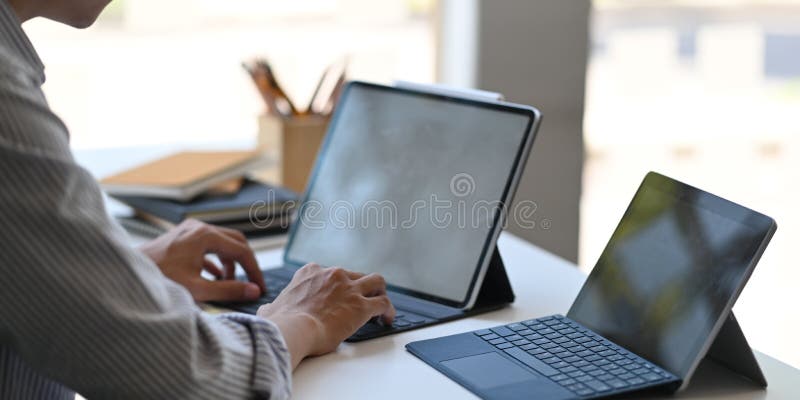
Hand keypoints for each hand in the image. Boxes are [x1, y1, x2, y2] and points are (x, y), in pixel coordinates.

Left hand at [139, 219, 264, 301]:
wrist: (125, 277)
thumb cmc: (159, 282)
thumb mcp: (198, 290)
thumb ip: (228, 290)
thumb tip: (253, 291)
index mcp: (205, 235)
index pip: (241, 250)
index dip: (254, 270)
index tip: (260, 287)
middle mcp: (198, 227)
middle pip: (234, 241)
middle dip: (244, 264)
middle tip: (251, 284)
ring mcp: (188, 230)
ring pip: (221, 243)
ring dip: (229, 263)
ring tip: (230, 284)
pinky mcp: (180, 237)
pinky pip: (207, 246)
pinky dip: (215, 261)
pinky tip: (215, 278)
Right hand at [257, 263, 394, 367]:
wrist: (291, 330)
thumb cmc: (280, 323)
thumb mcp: (270, 310)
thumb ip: (273, 308)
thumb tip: (267, 313)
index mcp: (310, 273)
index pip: (330, 274)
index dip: (337, 285)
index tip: (338, 295)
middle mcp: (332, 275)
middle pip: (354, 275)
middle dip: (359, 287)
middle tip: (361, 299)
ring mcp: (349, 288)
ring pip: (376, 281)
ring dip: (379, 291)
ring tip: (381, 302)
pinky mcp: (361, 305)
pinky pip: (383, 303)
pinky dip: (388, 310)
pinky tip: (387, 319)